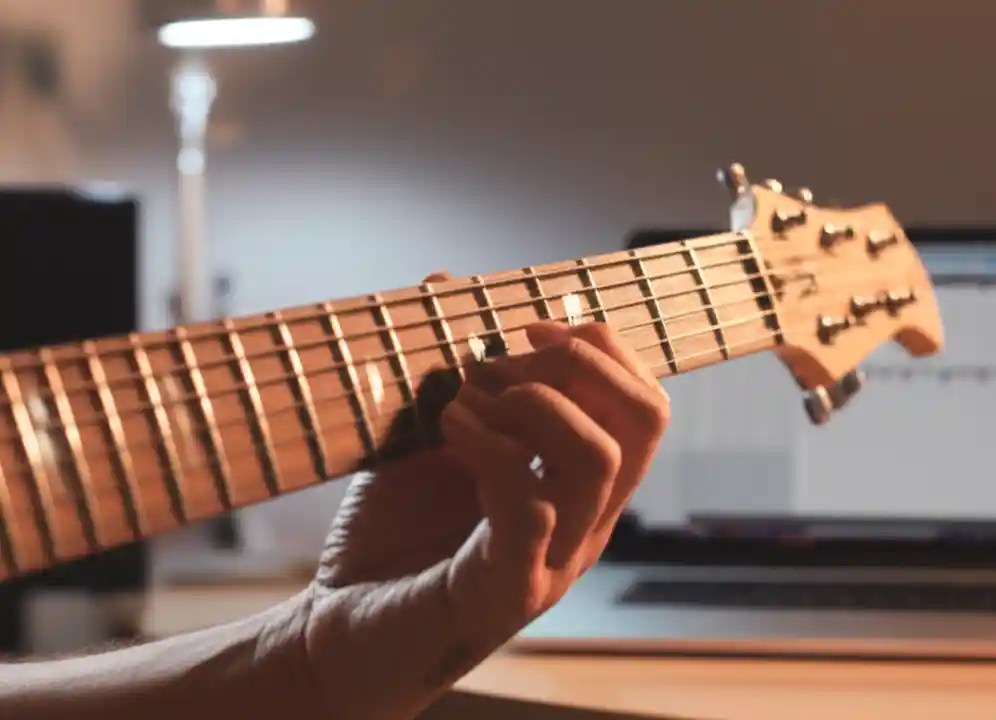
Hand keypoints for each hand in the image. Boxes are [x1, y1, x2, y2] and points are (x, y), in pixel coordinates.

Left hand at [285, 312, 668, 717]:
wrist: (339, 636)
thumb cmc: (392, 540)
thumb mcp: (426, 440)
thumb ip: (447, 368)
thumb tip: (445, 280)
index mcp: (582, 487)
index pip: (646, 404)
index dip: (602, 346)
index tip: (528, 327)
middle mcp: (586, 523)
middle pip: (646, 420)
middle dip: (580, 361)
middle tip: (505, 356)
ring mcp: (555, 560)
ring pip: (598, 457)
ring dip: (531, 400)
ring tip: (468, 394)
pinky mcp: (507, 590)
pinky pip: (530, 502)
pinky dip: (486, 445)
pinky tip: (446, 428)